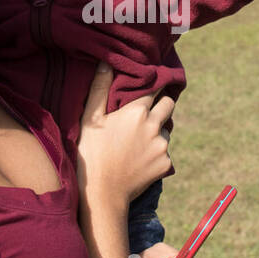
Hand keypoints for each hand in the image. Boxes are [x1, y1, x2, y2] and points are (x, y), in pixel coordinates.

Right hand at [75, 63, 174, 210]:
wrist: (102, 194)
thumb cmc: (90, 154)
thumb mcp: (90, 120)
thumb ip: (99, 89)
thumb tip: (105, 63)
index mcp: (138, 111)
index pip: (153, 89)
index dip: (148, 88)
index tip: (144, 89)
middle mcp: (155, 126)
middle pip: (169, 105)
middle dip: (160, 105)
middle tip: (143, 114)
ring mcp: (163, 146)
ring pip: (166, 130)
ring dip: (156, 131)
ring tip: (135, 142)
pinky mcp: (166, 164)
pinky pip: (164, 152)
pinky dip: (155, 154)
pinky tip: (138, 159)